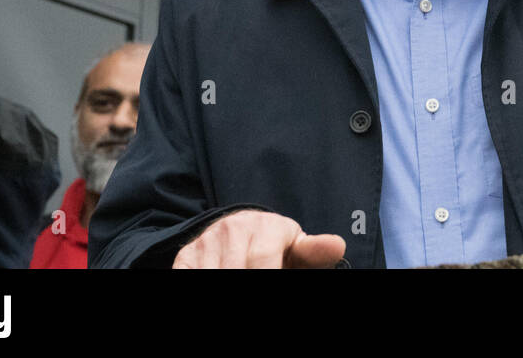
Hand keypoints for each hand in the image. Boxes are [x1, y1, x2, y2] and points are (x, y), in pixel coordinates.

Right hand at [172, 210, 345, 268]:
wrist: (241, 229)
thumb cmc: (277, 246)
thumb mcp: (298, 248)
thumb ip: (314, 252)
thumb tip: (337, 245)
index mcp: (266, 227)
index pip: (263, 262)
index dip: (269, 275)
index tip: (276, 280)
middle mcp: (233, 229)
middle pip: (235, 271)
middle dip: (245, 281)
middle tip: (254, 295)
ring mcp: (206, 242)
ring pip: (212, 274)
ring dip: (223, 281)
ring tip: (242, 275)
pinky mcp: (185, 255)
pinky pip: (188, 276)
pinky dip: (203, 279)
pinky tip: (216, 277)